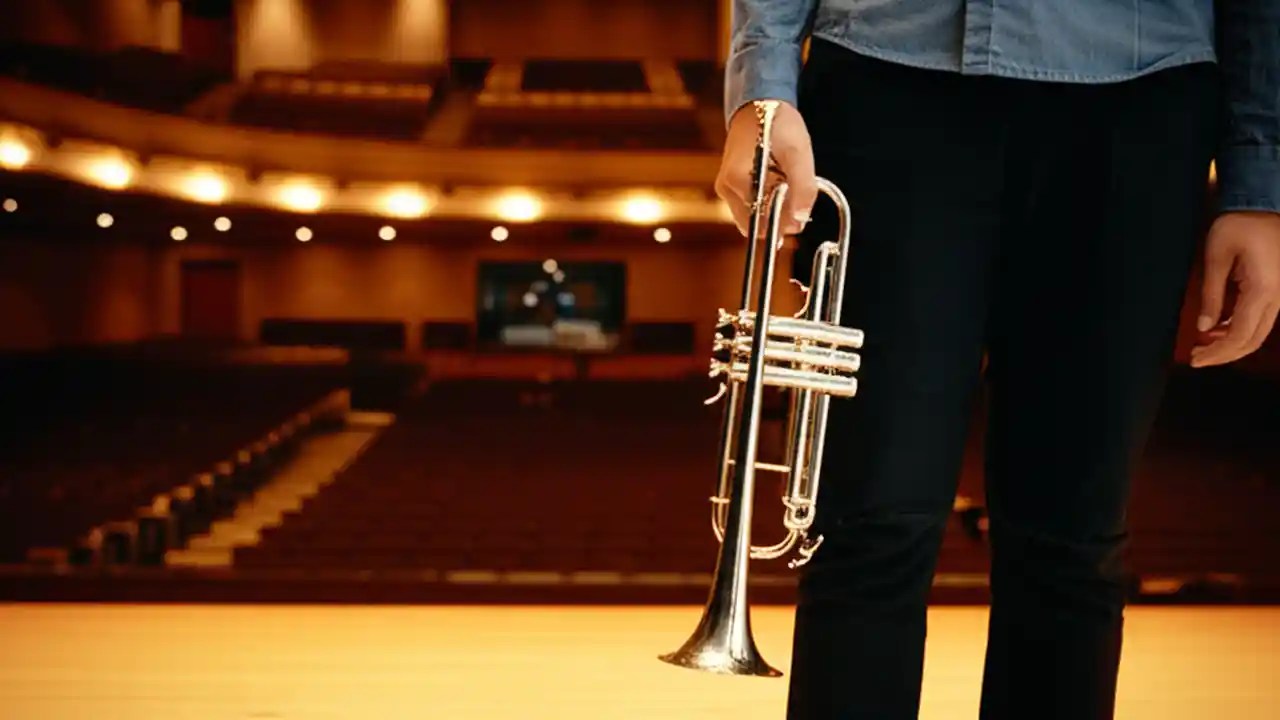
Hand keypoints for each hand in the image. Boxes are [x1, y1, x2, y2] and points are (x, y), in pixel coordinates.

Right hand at [715, 100, 817, 237]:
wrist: (760, 101)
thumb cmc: (776, 122)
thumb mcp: (797, 153)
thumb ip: (803, 188)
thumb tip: (800, 220)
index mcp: (737, 182)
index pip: (760, 225)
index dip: (783, 224)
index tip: (801, 210)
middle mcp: (726, 188)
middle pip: (755, 223)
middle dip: (778, 216)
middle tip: (796, 193)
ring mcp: (726, 187)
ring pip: (754, 215)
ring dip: (773, 207)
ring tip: (785, 182)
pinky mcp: (730, 183)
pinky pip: (750, 204)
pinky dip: (767, 199)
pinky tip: (777, 181)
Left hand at [1191, 211, 1279, 366]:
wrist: (1264, 204)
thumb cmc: (1238, 225)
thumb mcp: (1216, 257)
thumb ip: (1212, 295)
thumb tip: (1205, 327)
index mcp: (1262, 290)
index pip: (1240, 335)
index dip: (1218, 353)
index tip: (1195, 360)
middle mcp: (1277, 297)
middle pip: (1253, 340)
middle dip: (1224, 354)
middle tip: (1197, 357)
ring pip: (1258, 332)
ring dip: (1231, 342)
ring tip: (1203, 344)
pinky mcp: (1276, 289)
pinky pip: (1260, 318)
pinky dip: (1240, 328)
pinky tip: (1218, 328)